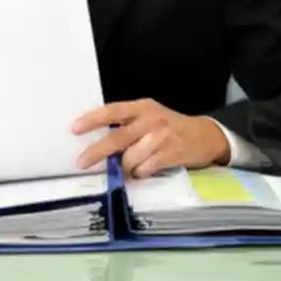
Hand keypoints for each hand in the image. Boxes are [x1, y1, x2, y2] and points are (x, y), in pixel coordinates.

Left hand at [71, 99, 230, 177]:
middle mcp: (151, 120)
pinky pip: (147, 167)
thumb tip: (97, 141)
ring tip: (128, 169)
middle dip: (97, 151)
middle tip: (81, 162)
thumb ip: (128, 126)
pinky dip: (141, 173)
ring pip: (131, 157)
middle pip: (118, 137)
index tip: (74, 129)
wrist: (206, 135)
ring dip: (125, 168)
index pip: (113, 111)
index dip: (93, 119)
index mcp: (142, 107)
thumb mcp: (149, 118)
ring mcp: (162, 137)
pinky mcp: (172, 153)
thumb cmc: (170, 127)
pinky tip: (143, 171)